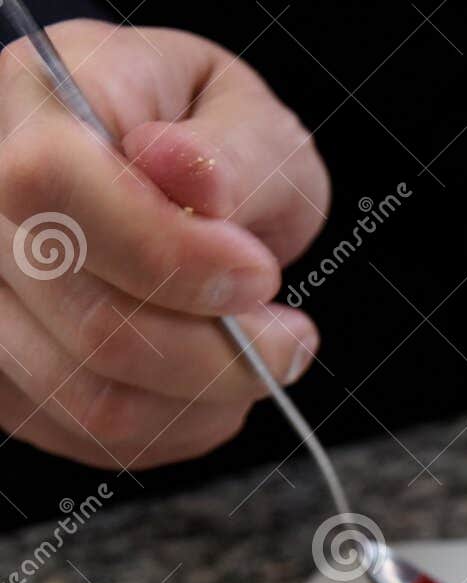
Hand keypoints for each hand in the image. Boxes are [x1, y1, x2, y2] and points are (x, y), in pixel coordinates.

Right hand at [0, 20, 327, 468]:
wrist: (172, 178)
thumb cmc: (206, 140)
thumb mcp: (245, 118)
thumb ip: (230, 149)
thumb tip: (190, 174)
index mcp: (31, 106)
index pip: (53, 186)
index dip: (169, 254)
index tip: (259, 275)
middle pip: (93, 323)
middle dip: (222, 350)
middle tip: (287, 332)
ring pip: (100, 402)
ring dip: (211, 397)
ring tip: (260, 353)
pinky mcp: (12, 379)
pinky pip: (102, 439)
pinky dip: (187, 424)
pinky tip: (215, 378)